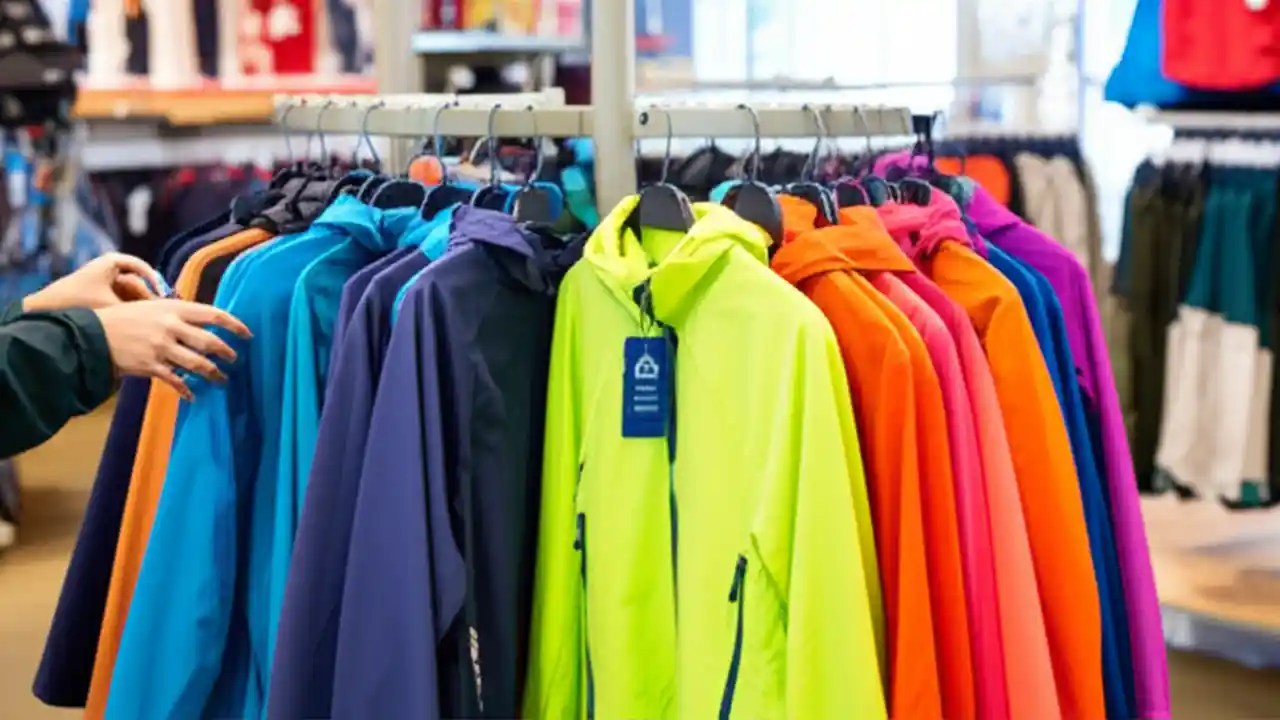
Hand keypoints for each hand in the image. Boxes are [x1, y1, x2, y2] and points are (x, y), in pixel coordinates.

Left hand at [23, 253, 161, 312]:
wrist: (46, 313)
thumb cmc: (77, 303)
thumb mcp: (111, 304)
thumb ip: (139, 306)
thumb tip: (164, 310)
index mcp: (111, 262)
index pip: (142, 268)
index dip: (155, 281)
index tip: (163, 296)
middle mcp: (109, 270)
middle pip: (137, 282)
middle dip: (148, 298)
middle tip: (159, 313)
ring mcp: (105, 283)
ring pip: (131, 293)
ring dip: (140, 306)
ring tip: (148, 320)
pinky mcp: (101, 296)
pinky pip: (123, 301)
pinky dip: (130, 310)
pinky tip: (137, 323)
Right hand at [94, 299, 252, 400]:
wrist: (92, 335)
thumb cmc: (124, 318)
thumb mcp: (152, 306)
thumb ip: (177, 313)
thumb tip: (204, 322)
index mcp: (173, 308)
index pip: (214, 315)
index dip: (235, 325)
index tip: (248, 334)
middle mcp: (170, 326)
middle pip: (210, 342)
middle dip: (227, 353)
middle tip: (234, 359)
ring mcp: (161, 348)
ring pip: (198, 364)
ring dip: (213, 374)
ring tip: (222, 379)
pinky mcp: (151, 366)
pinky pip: (176, 381)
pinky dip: (186, 390)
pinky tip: (192, 396)